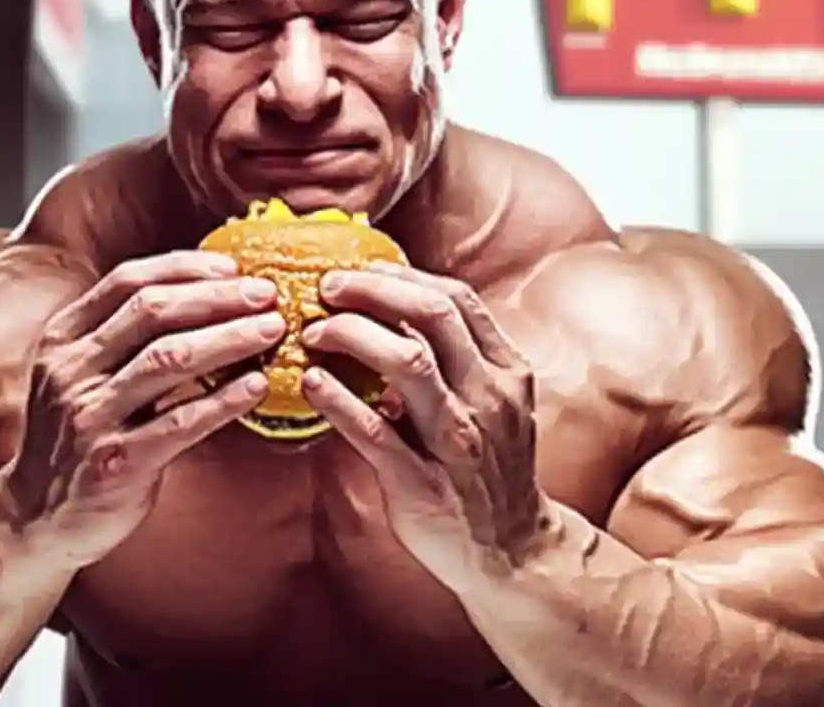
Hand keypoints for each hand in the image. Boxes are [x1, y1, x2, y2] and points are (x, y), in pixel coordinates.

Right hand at [5, 250, 284, 565]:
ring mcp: (91, 416)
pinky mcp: (115, 463)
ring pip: (169, 360)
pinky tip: (258, 387)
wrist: (34, 519)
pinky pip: (180, 423)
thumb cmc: (76, 439)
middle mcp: (72, 370)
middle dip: (218, 297)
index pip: (127, 281)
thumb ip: (122, 339)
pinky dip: (224, 401)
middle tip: (268, 295)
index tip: (234, 267)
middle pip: (152, 312)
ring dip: (229, 339)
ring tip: (273, 331)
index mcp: (64, 339)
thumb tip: (202, 296)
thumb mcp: (80, 376)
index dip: (185, 268)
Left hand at [300, 263, 541, 593]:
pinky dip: (338, 402)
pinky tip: (311, 384)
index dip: (403, 276)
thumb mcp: (493, 406)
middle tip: (326, 286)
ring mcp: (459, 441)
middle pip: (433, 316)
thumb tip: (391, 316)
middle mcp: (488, 399)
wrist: (513, 552)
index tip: (359, 270)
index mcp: (506, 373)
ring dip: (352, 336)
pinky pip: (375, 432)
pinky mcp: (424, 484)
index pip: (457, 300)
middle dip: (373, 291)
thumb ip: (457, 362)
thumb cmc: (489, 471)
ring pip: (409, 363)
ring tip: (312, 332)